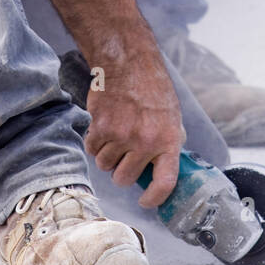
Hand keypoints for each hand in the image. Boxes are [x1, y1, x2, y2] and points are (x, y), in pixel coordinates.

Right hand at [84, 48, 185, 208]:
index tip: (146, 201)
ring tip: (115, 138)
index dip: (154, 198)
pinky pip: (92, 150)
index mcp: (168, 140)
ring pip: (105, 166)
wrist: (129, 63)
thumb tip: (163, 166)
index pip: (164, 182)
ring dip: (107, 156)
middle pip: (124, 179)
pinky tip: (103, 128)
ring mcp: (121, 135)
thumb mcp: (172, 116)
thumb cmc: (152, 88)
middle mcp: (145, 141)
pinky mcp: (100, 127)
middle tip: (125, 158)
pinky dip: (95, 144)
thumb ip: (169, 142)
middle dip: (122, 172)